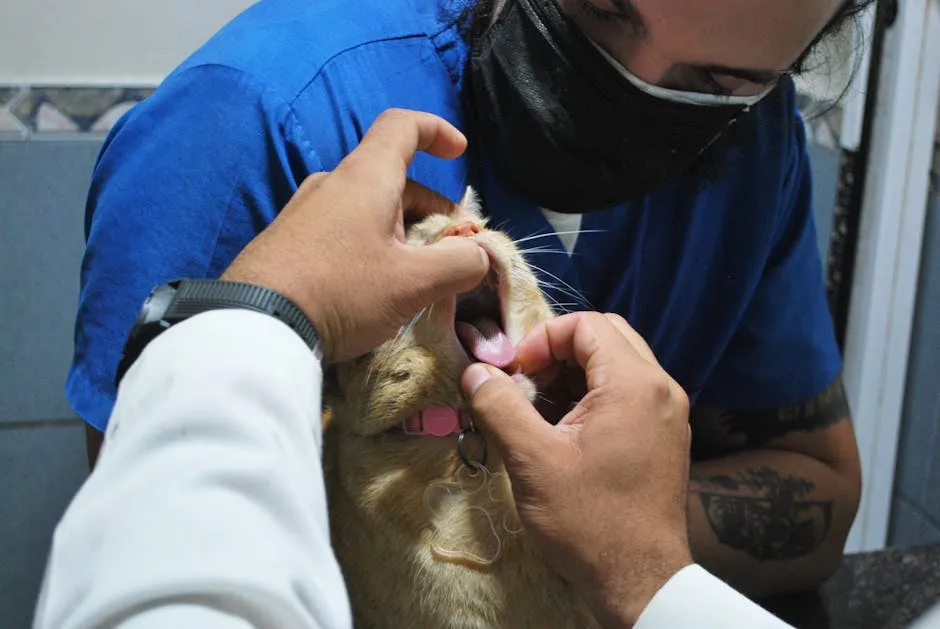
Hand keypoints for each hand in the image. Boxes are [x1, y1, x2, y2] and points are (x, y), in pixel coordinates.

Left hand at [221, 108, 489, 362]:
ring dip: (401, 232)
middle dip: (430, 209)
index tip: (459, 153)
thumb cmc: (342, 291)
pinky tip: (372, 287)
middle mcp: (333, 184)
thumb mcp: (413, 283)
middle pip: (392, 179)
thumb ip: (459, 264)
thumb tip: (480, 255)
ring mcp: (304, 212)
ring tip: (415, 276)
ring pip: (367, 208)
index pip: (402, 126)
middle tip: (451, 250)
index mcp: (366, 177)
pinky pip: (341, 230)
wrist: (255, 326)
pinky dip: (370, 246)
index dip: (436, 131)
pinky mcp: (287, 241)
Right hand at [461, 312, 692, 628]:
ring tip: (541, 408)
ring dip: (576, 373)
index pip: (588, 325)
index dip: (543, 339)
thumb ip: (501, 407)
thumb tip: (475, 372)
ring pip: (618, 363)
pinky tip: (566, 429)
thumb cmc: (588, 522)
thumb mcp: (533, 462)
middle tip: (528, 384)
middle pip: (607, 336)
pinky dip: (595, 395)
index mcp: (635, 385)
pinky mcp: (666, 435)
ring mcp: (669, 413)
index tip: (517, 374)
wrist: (640, 581)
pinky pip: (630, 392)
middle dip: (560, 351)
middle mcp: (661, 388)